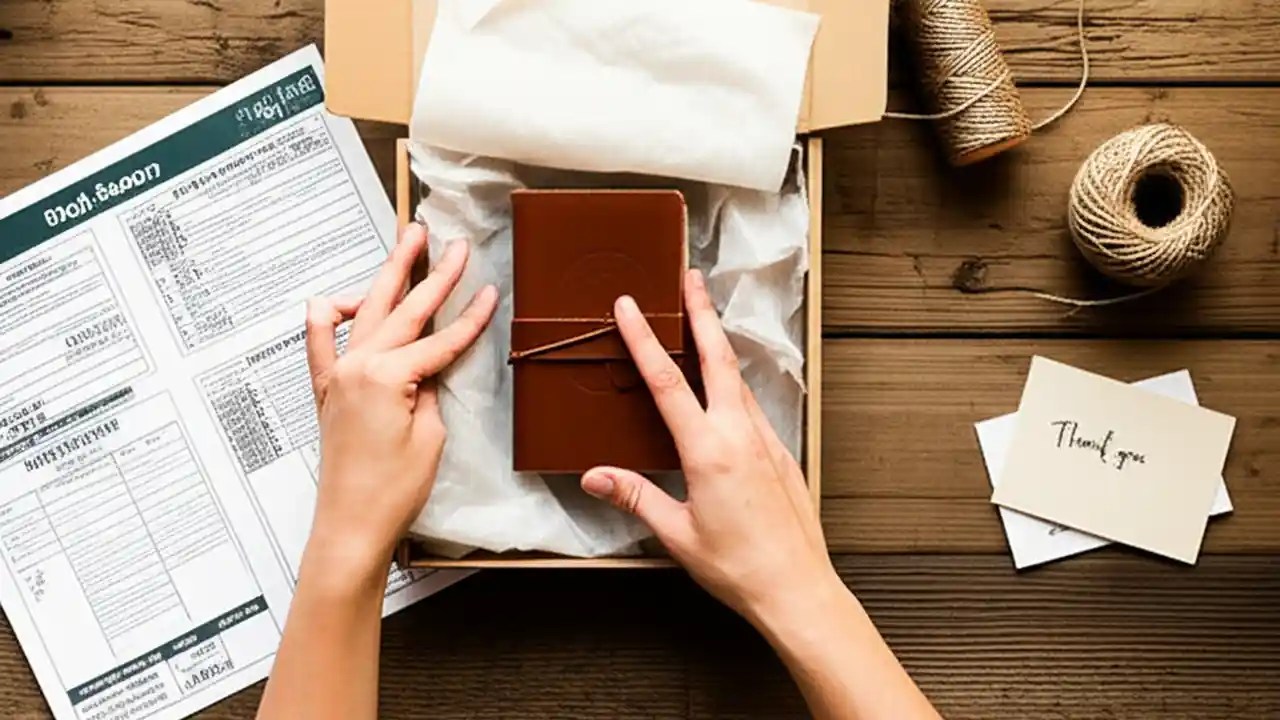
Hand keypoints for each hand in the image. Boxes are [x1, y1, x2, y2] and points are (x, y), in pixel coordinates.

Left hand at [304, 224, 497, 576]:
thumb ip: (431, 390)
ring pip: (365, 309)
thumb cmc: (391, 491)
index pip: (441, 339)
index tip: (492, 292)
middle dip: (435, 275)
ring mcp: (337, 375)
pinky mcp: (326, 389)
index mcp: (387, 377)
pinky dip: (330, 314)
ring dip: (388, 275)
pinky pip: (319, 339)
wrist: (351, 525)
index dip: (472, 317)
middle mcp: (357, 366)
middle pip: (404, 310)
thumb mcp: (431, 436)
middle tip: (456, 246)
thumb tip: (429, 368)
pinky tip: (345, 299)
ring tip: (406, 244)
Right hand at [580, 269, 838, 625]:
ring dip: (719, 345)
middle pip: (717, 358)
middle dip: (701, 313)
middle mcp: (741, 435)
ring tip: (703, 320)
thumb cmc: (738, 567)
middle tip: (689, 278)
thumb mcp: (676, 534)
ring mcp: (766, 441)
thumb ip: (636, 496)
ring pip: (738, 379)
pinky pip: (752, 408)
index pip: (667, 382)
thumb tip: (596, 475)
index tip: (630, 308)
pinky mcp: (781, 454)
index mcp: (709, 451)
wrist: (797, 589)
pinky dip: (734, 385)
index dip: (645, 341)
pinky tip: (726, 388)